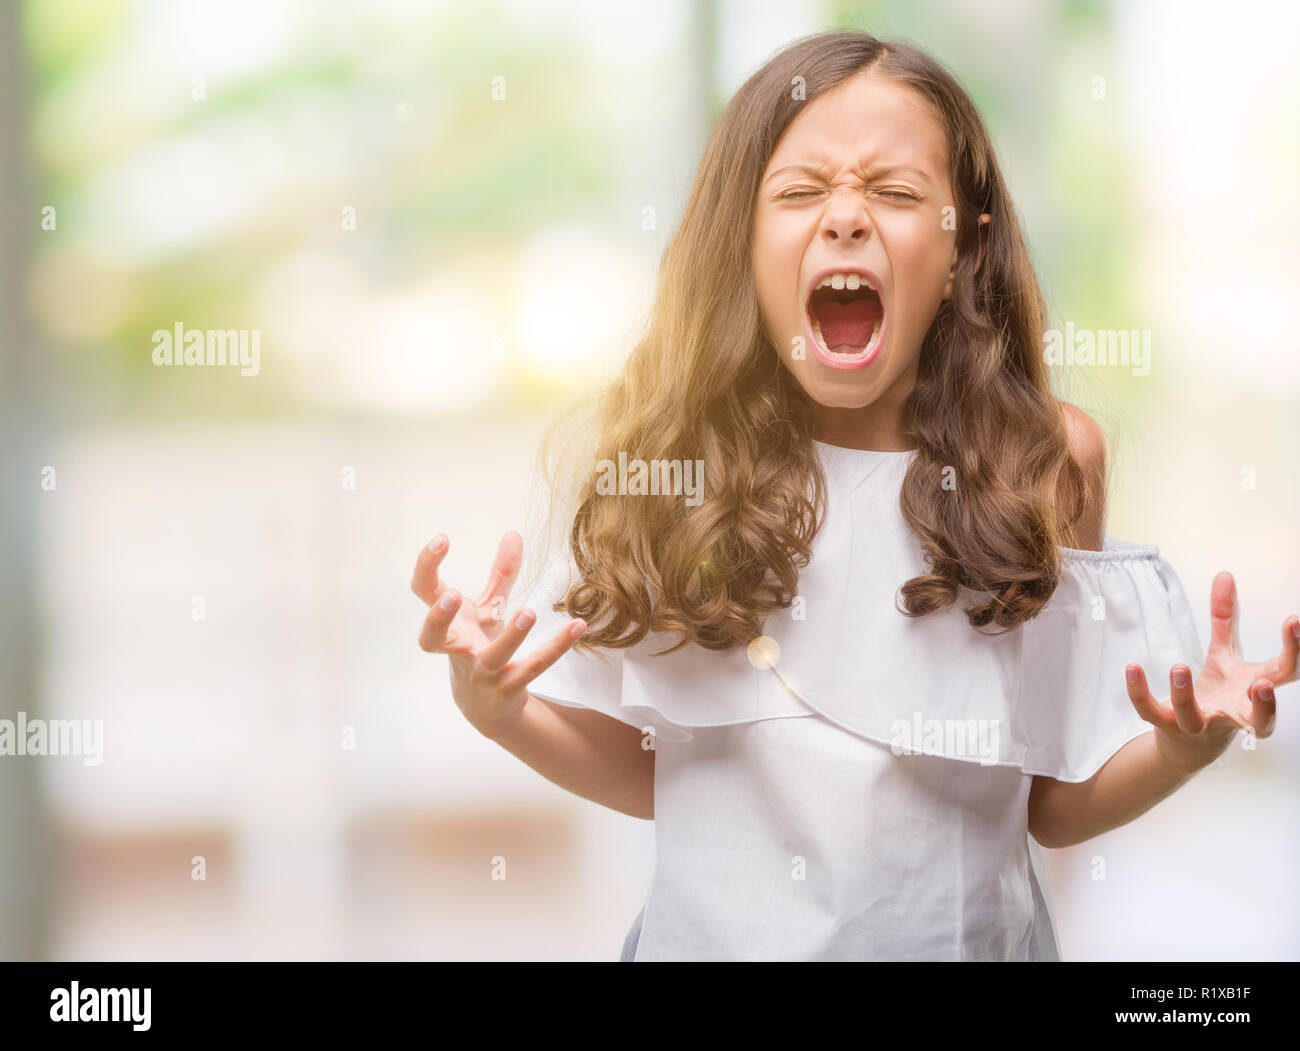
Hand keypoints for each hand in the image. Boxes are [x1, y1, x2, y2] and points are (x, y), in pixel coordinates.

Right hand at [411, 530, 586, 739]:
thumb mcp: (487, 609)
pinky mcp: (507, 688)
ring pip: (491, 657)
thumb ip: (500, 574)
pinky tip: (577, 627)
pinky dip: (555, 648)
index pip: (424, 592)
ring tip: (528, 613)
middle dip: (438, 617)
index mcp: (448, 624)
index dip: (427, 566)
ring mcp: (480, 672)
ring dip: (510, 636)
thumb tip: (513, 533)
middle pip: (432, 637)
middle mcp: (457, 649)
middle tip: (451, 595)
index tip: (442, 539)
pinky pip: (532, 668)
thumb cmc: (480, 647)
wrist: (485, 707)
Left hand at [1124, 572, 1297, 771]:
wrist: (1189, 745)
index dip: (1293, 649)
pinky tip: (1132, 668)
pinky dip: (1139, 694)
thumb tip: (1225, 575)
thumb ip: (1225, 619)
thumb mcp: (1224, 656)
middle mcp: (1233, 713)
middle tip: (1261, 684)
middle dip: (1264, 706)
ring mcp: (1199, 724)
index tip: (1292, 621)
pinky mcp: (1167, 727)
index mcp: (1254, 691)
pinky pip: (1151, 712)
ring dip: (1185, 695)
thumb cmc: (1218, 695)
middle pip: (1258, 720)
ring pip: (1194, 718)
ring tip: (1179, 666)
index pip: (1284, 673)